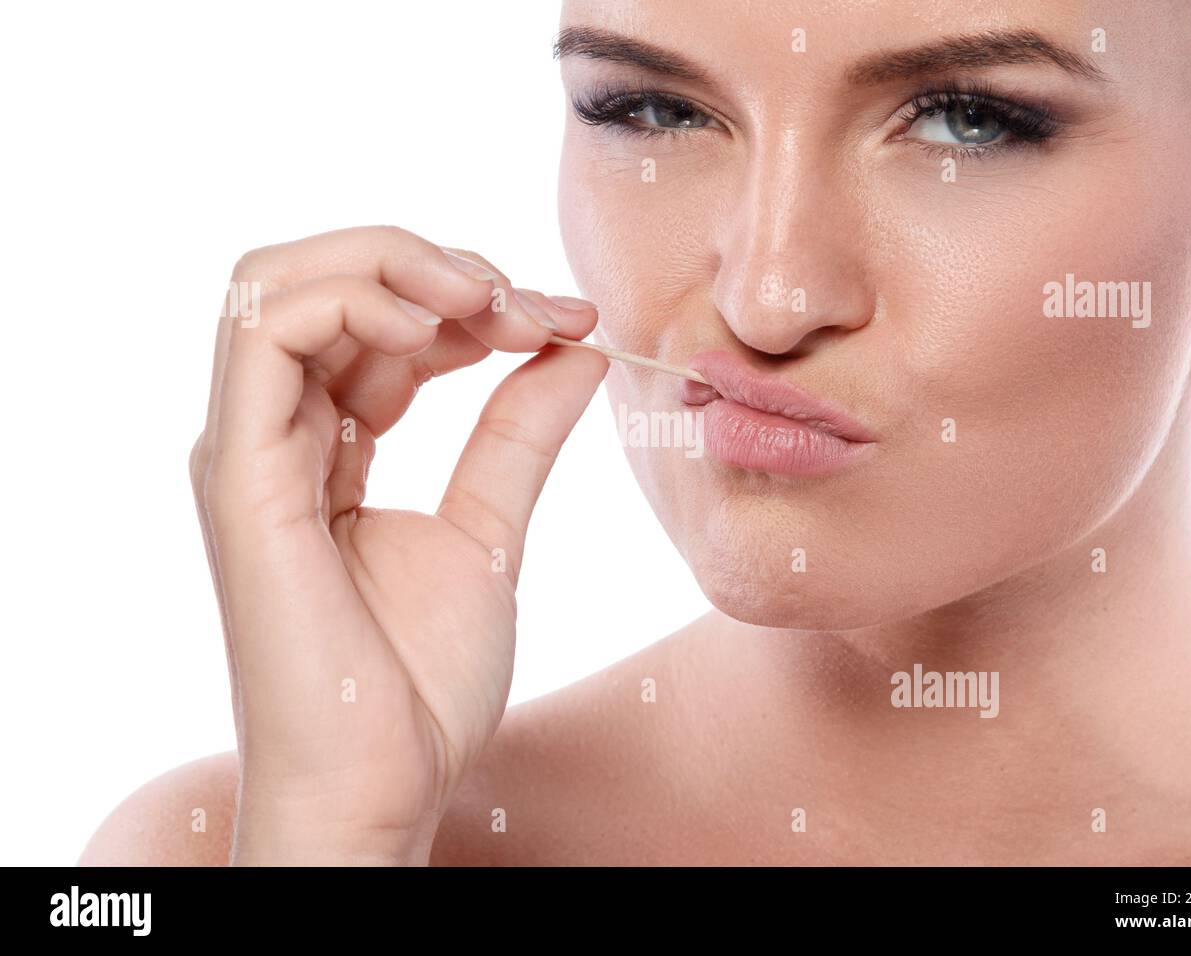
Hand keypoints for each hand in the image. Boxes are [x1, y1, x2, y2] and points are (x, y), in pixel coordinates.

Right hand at [190, 225, 606, 863]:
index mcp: (322, 445)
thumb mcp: (490, 529)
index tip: (564, 318)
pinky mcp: (240, 475)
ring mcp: (247, 451)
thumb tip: (574, 346)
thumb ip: (518, 432)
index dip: (470, 299)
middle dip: (433, 265)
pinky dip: (353, 297)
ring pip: (280, 283)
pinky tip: (438, 319)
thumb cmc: (419, 680)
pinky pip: (264, 332)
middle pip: (323, 283)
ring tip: (486, 299)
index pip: (377, 323)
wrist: (385, 782)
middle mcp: (273, 436)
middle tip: (527, 301)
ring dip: (393, 262)